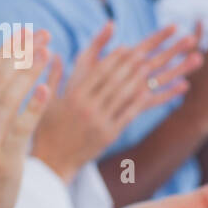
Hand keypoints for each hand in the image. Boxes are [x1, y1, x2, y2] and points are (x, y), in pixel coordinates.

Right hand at [0, 28, 52, 207]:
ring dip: (29, 71)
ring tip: (48, 50)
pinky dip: (32, 107)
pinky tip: (47, 89)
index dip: (8, 49)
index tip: (27, 32)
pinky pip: (19, 129)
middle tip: (44, 33)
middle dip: (21, 52)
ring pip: (8, 98)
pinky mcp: (3, 161)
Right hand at [30, 21, 201, 181]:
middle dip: (138, 61)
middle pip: (118, 79)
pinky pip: (130, 113)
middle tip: (153, 50)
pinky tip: (157, 90)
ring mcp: (100, 122)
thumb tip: (53, 52)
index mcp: (74, 96)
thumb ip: (53, 75)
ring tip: (162, 65)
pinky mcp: (109, 135)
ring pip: (126, 94)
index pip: (99, 71)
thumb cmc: (46, 129)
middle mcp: (88, 107)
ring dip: (147, 78)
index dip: (116, 57)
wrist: (51, 162)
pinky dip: (144, 100)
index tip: (130, 46)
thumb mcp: (45, 100)